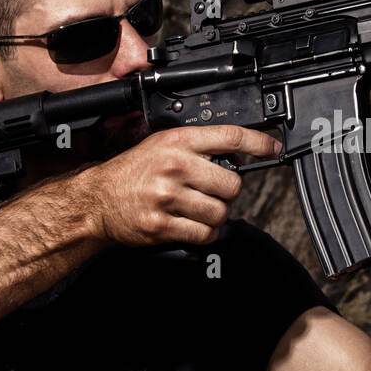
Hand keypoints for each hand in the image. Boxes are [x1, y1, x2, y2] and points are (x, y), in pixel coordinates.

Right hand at [84, 124, 281, 246]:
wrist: (97, 201)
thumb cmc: (132, 173)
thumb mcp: (162, 146)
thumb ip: (197, 148)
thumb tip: (239, 156)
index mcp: (177, 142)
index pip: (230, 136)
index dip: (259, 143)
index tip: (273, 148)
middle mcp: (174, 166)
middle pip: (231, 184)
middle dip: (226, 192)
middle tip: (209, 191)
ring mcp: (168, 197)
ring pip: (220, 212)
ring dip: (215, 216)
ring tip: (196, 210)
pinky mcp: (163, 225)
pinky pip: (205, 233)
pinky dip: (204, 233)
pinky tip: (190, 224)